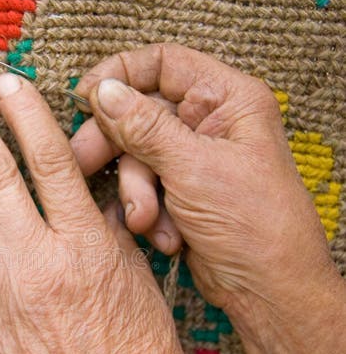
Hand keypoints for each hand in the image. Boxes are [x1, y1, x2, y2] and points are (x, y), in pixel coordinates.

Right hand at [70, 43, 334, 321]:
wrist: (268, 289)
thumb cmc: (255, 223)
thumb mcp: (194, 168)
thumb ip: (144, 127)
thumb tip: (103, 91)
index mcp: (228, 99)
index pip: (163, 64)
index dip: (120, 75)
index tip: (85, 98)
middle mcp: (210, 123)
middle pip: (140, 113)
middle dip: (117, 147)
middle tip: (85, 163)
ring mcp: (194, 159)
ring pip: (137, 157)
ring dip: (138, 192)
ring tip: (147, 220)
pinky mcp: (181, 193)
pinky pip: (144, 188)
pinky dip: (147, 211)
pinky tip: (164, 234)